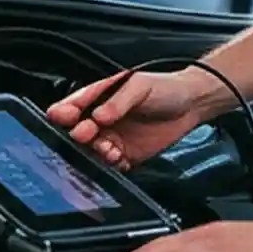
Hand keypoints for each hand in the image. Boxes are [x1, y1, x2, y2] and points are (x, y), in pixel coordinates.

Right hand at [46, 70, 205, 169]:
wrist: (192, 105)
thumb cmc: (164, 88)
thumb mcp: (140, 85)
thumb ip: (118, 101)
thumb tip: (98, 116)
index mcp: (100, 97)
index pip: (75, 104)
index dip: (65, 111)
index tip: (61, 116)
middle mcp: (102, 120)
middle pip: (78, 130)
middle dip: (77, 134)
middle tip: (84, 134)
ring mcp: (113, 138)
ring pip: (92, 150)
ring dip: (93, 152)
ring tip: (107, 148)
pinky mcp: (126, 155)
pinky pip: (111, 165)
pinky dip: (110, 165)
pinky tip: (117, 159)